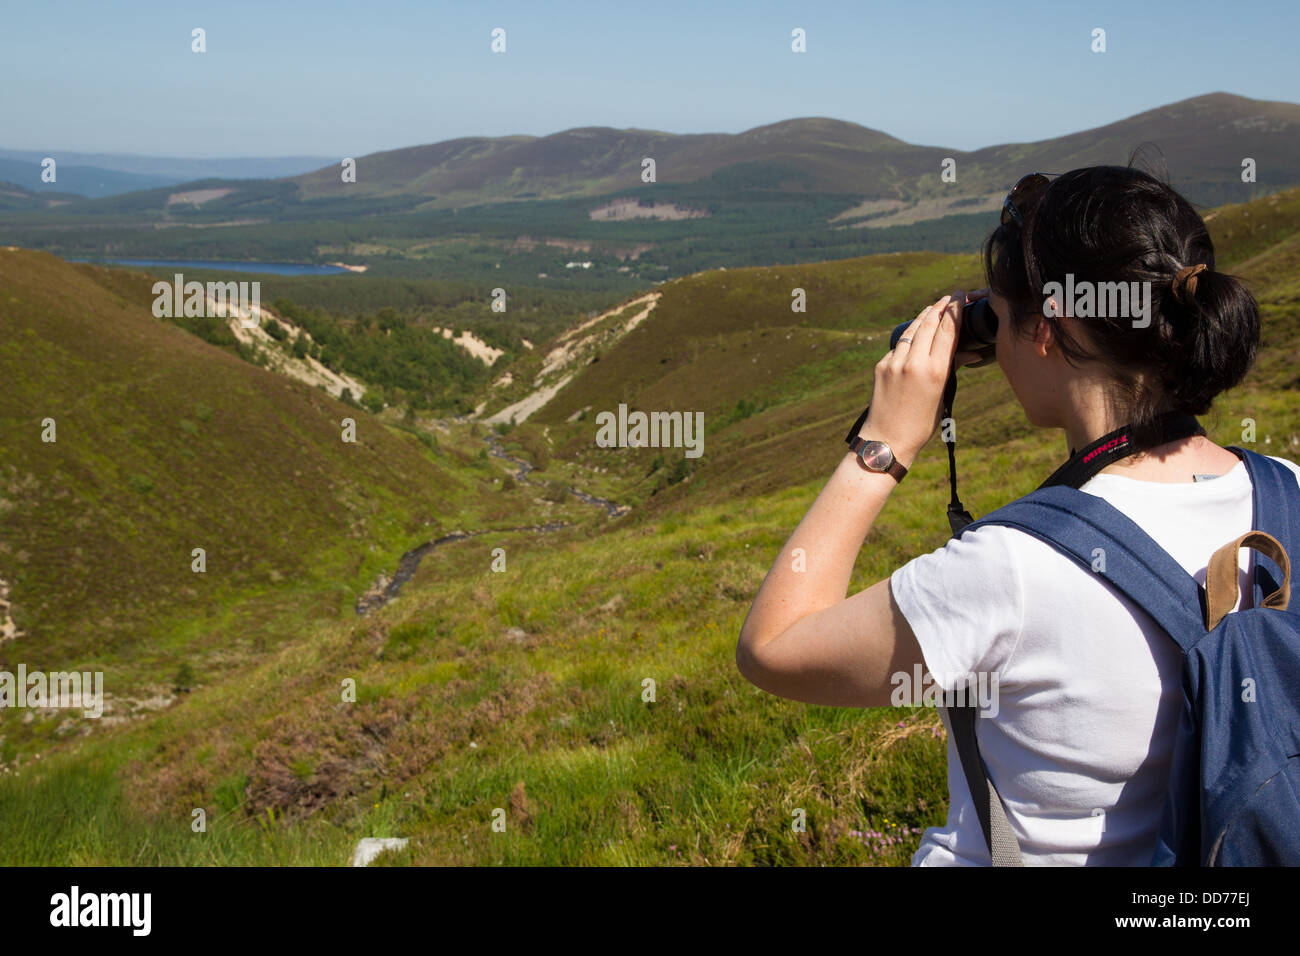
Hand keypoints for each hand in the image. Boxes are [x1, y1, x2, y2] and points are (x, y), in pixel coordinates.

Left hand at [859, 290, 981, 467]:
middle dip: (941, 306)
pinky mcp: (881, 366)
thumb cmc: (921, 424)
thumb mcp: (942, 396)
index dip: (955, 308)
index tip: (961, 294)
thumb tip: (970, 354)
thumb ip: (952, 370)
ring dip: (924, 316)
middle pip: (930, 323)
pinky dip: (909, 336)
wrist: (887, 440)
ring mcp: (895, 363)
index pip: (948, 330)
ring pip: (912, 330)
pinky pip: (899, 345)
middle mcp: (914, 363)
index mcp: (936, 371)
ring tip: (934, 308)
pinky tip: (915, 332)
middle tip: (951, 296)